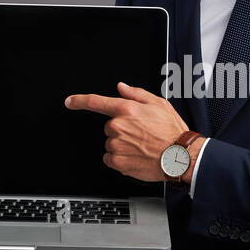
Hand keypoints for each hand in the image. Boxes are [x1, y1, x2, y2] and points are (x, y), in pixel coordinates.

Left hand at [64, 81, 187, 181]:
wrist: (179, 156)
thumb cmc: (172, 131)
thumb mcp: (159, 104)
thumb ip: (136, 94)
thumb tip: (121, 88)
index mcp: (126, 109)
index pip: (96, 102)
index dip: (79, 101)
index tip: (70, 102)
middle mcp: (118, 126)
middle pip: (109, 127)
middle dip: (121, 130)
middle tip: (140, 134)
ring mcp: (116, 145)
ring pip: (110, 143)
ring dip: (122, 145)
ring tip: (141, 146)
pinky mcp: (118, 161)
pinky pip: (110, 159)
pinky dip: (120, 159)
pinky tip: (136, 156)